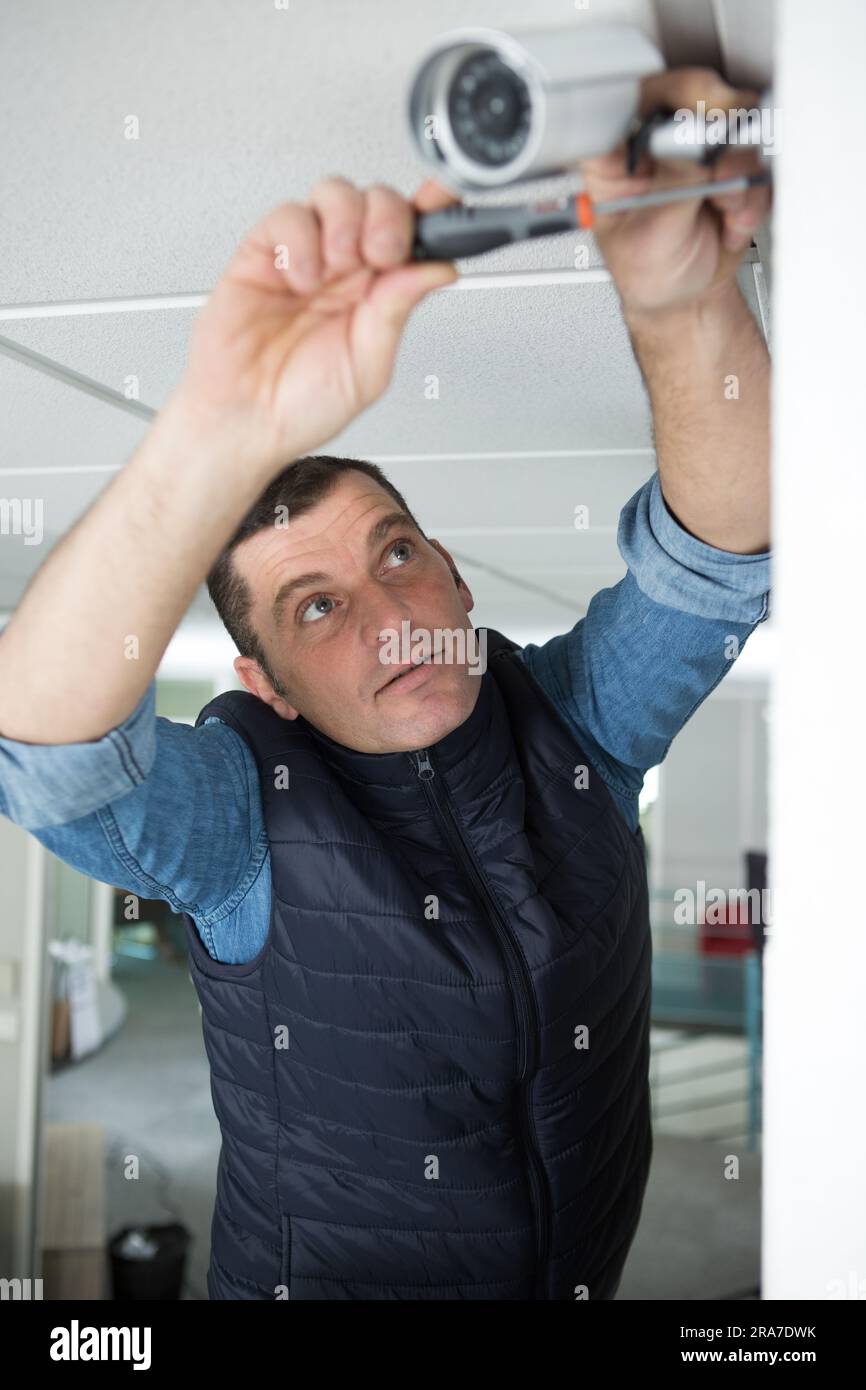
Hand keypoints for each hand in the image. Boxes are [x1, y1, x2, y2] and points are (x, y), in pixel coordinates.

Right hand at [176, 177, 458, 462]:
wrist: (245, 421)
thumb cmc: (302, 405)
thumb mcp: (368, 367)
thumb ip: (398, 311)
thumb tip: (437, 270)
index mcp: (380, 294)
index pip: (414, 236)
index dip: (433, 210)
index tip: (446, 200)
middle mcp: (346, 270)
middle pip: (379, 201)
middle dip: (388, 218)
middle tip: (380, 256)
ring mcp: (308, 256)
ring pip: (337, 194)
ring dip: (345, 224)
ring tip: (335, 270)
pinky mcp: (264, 252)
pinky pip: (290, 216)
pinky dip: (302, 241)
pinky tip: (300, 279)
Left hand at [578, 68, 772, 316]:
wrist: (685, 298)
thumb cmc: (648, 273)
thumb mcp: (651, 236)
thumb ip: (674, 187)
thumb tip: (694, 147)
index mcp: (617, 155)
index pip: (633, 100)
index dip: (666, 98)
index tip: (690, 120)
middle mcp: (658, 142)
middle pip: (693, 98)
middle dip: (716, 134)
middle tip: (719, 169)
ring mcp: (698, 150)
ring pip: (734, 128)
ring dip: (737, 175)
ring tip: (720, 212)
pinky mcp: (733, 164)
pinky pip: (757, 163)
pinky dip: (751, 195)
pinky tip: (730, 222)